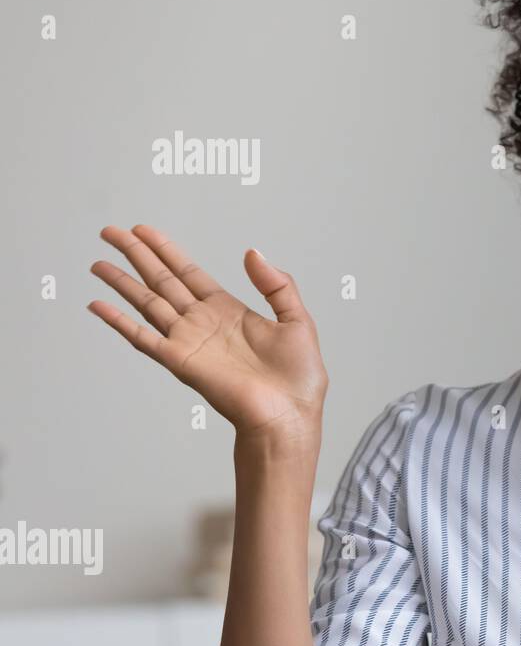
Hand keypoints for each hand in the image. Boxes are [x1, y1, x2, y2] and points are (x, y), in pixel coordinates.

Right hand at [88, 225, 328, 439]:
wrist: (289, 414)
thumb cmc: (297, 378)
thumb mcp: (297, 320)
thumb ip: (277, 284)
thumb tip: (252, 252)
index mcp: (228, 310)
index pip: (188, 272)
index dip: (165, 250)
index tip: (144, 231)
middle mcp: (203, 323)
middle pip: (161, 280)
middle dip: (136, 255)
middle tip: (111, 232)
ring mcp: (188, 341)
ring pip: (147, 303)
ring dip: (121, 282)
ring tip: (98, 262)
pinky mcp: (180, 362)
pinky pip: (142, 337)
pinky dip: (119, 321)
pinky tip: (99, 305)